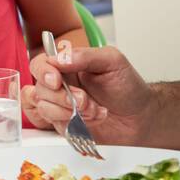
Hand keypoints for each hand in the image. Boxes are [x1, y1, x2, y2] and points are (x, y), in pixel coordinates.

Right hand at [20, 44, 154, 145]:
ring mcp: (60, 106)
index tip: (56, 80)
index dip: (43, 71)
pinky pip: (53, 124)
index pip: (40, 64)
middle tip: (84, 99)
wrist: (141, 117)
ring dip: (69, 110)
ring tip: (93, 110)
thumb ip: (85, 55)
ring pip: (43, 107)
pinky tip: (91, 119)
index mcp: (67, 66)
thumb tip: (59, 59)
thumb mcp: (112, 61)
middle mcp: (60, 85)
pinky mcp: (63, 124)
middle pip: (39, 88)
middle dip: (62, 96)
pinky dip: (73, 123)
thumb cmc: (128, 88)